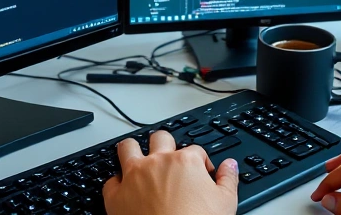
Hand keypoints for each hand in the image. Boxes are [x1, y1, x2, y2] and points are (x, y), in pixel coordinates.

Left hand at [103, 130, 238, 214]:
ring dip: (132, 150)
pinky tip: (124, 190)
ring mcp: (134, 176)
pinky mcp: (116, 195)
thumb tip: (229, 166)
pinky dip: (117, 184)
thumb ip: (228, 179)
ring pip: (127, 147)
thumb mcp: (225, 203)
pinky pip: (111, 181)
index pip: (195, 149)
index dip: (201, 161)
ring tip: (138, 158)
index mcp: (185, 161)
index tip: (202, 174)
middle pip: (159, 138)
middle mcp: (158, 162)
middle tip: (169, 160)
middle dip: (165, 144)